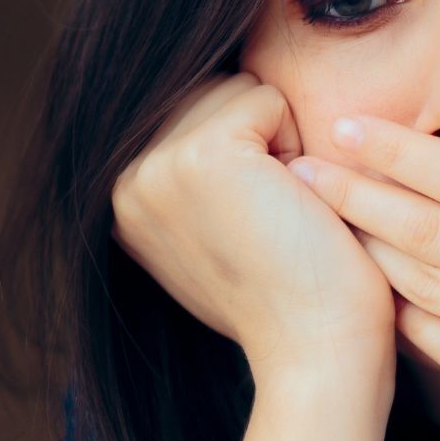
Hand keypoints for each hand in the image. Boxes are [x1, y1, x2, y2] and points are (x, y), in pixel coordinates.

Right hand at [113, 73, 395, 385]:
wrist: (315, 351)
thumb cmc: (292, 297)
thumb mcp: (219, 232)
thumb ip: (196, 178)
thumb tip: (206, 103)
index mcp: (124, 198)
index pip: (192, 112)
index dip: (246, 155)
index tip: (252, 227)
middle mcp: (124, 181)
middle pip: (212, 91)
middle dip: (259, 140)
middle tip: (271, 220)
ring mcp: (156, 167)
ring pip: (238, 89)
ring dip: (279, 140)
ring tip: (280, 212)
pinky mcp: (200, 156)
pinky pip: (267, 100)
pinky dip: (297, 143)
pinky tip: (292, 203)